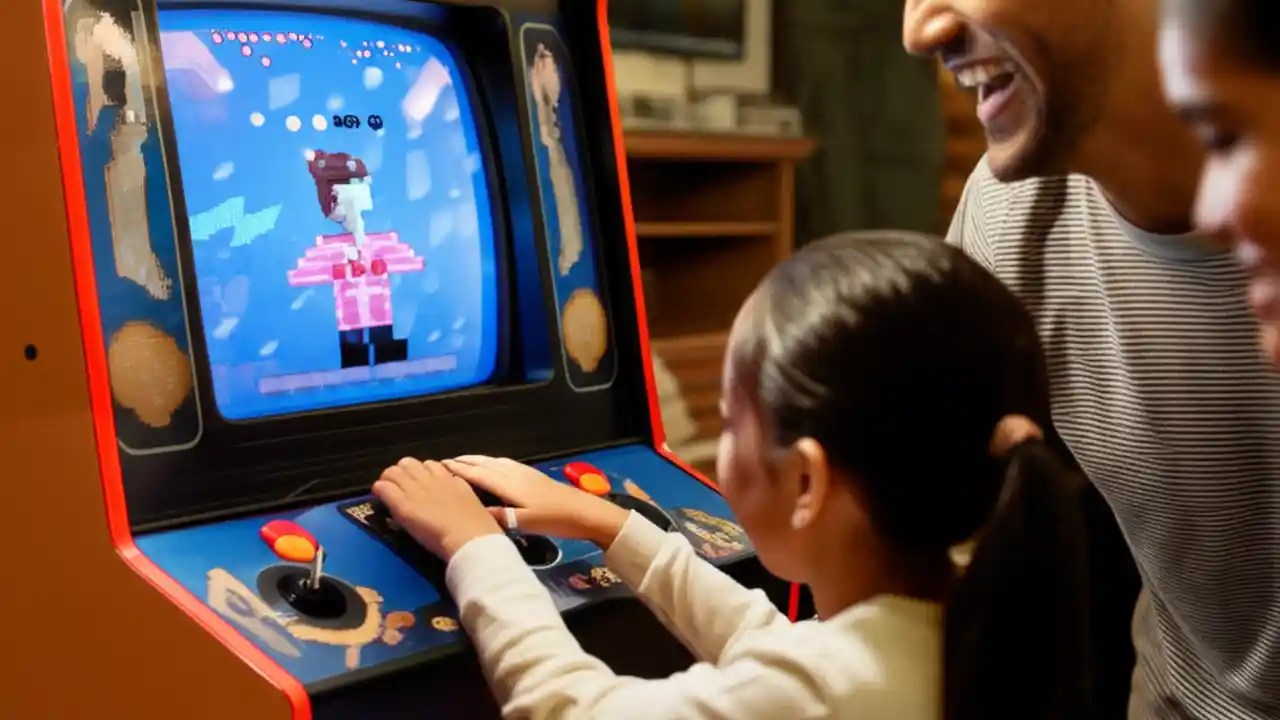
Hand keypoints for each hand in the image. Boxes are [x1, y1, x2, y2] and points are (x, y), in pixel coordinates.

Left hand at [373, 458, 502, 561]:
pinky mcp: (403, 504)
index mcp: (450, 479)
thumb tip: (455, 488)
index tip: (420, 485)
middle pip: (409, 463)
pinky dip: (379, 491)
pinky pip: (383, 487)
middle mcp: (431, 480)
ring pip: (393, 471)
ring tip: (389, 493)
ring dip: (389, 480)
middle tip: (401, 488)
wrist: (470, 538)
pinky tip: (380, 499)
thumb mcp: (472, 501)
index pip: (430, 465)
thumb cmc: (479, 527)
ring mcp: (416, 490)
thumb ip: (460, 491)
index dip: (422, 474)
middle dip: (402, 473)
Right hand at [443, 456, 629, 548]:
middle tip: (446, 461)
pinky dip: (493, 462)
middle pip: (486, 464)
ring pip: (496, 462)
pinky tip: (494, 465)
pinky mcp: (533, 475)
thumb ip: (500, 517)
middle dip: (466, 461)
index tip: (442, 465)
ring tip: (465, 461)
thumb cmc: (553, 518)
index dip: (460, 469)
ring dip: (478, 460)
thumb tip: (475, 513)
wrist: (583, 510)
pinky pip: (506, 463)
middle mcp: (514, 473)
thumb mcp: (524, 523)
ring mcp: (525, 472)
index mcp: (509, 484)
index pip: (479, 474)